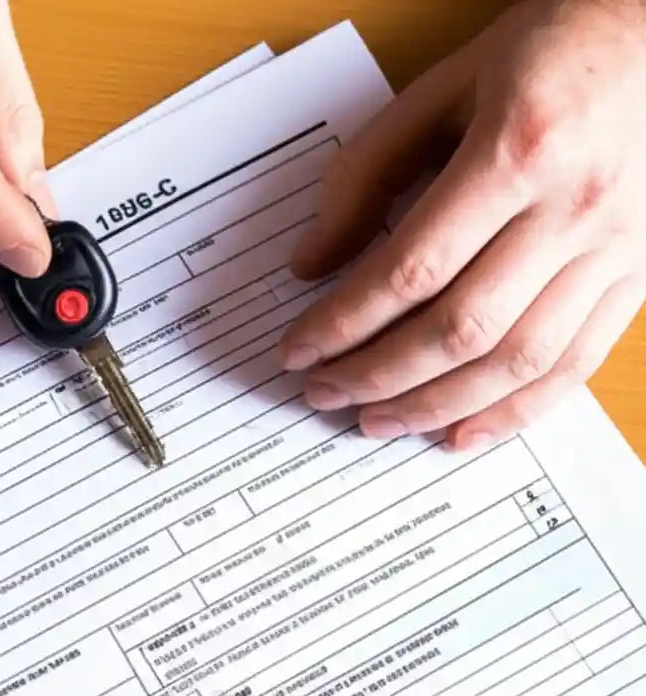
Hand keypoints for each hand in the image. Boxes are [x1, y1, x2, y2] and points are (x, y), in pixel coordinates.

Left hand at [279, 0, 645, 449]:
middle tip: (322, 394)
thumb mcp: (443, 89)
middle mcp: (574, 210)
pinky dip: (515, 410)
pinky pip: (577, 364)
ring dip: (436, 405)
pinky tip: (460, 432)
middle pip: (461, 328)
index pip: (411, 270)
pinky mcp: (640, 275)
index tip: (297, 349)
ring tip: (375, 421)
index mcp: (516, 152)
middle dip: (377, 375)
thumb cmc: (550, 50)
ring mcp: (618, 249)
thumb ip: (367, 174)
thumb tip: (311, 263)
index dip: (343, 323)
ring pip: (519, 360)